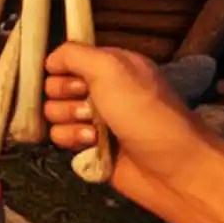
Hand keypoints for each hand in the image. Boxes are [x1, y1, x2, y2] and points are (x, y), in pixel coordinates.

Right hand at [44, 42, 214, 203]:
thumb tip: (50, 60)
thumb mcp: (111, 69)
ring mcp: (95, 119)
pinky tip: (92, 144)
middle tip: (88, 106)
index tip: (75, 80)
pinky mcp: (91, 147)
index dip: (64, 69)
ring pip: (55, 113)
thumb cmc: (143, 112)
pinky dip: (72, 140)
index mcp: (112, 65)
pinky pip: (62, 138)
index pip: (68, 58)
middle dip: (65, 97)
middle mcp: (102, 89)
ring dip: (69, 120)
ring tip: (94, 131)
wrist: (172, 167)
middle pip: (56, 86)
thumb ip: (75, 55)